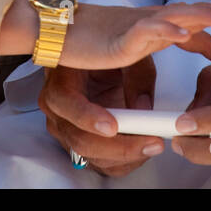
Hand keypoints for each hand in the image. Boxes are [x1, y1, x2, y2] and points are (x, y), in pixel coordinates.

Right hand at [39, 2, 210, 176]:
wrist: (59, 33)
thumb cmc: (90, 48)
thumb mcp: (126, 66)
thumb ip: (143, 78)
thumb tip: (154, 105)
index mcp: (157, 30)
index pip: (197, 33)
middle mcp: (153, 23)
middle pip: (199, 15)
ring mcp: (140, 26)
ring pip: (180, 14)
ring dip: (206, 15)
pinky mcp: (123, 35)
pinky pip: (147, 29)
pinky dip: (165, 28)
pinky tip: (182, 31)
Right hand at [39, 58, 161, 177]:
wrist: (95, 60)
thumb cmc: (103, 51)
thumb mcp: (124, 49)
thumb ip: (136, 76)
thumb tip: (143, 108)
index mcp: (60, 78)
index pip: (66, 102)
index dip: (88, 117)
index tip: (113, 126)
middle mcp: (57, 108)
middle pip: (80, 139)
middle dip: (119, 146)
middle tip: (150, 140)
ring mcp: (66, 129)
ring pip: (92, 156)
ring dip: (125, 156)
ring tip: (152, 143)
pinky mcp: (80, 143)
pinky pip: (99, 162)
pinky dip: (123, 161)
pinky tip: (141, 149)